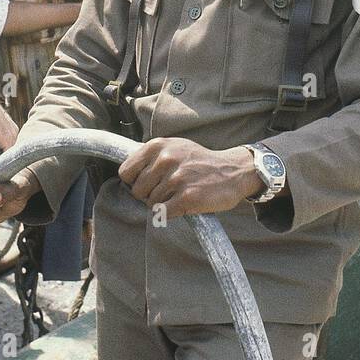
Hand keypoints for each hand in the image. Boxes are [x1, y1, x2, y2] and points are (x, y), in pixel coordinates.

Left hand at [117, 138, 262, 217]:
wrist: (233, 171)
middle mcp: (165, 160)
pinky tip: (183, 205)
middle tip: (168, 191)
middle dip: (149, 195)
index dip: (134, 182)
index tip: (148, 183)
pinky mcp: (187, 197)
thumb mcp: (174, 147)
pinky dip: (170, 213)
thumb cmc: (200, 162)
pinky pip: (163, 213)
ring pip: (150, 204)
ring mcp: (177, 178)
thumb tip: (126, 174)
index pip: (125, 172)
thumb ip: (150, 156)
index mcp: (158, 146)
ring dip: (163, 204)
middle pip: (137, 191)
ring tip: (180, 194)